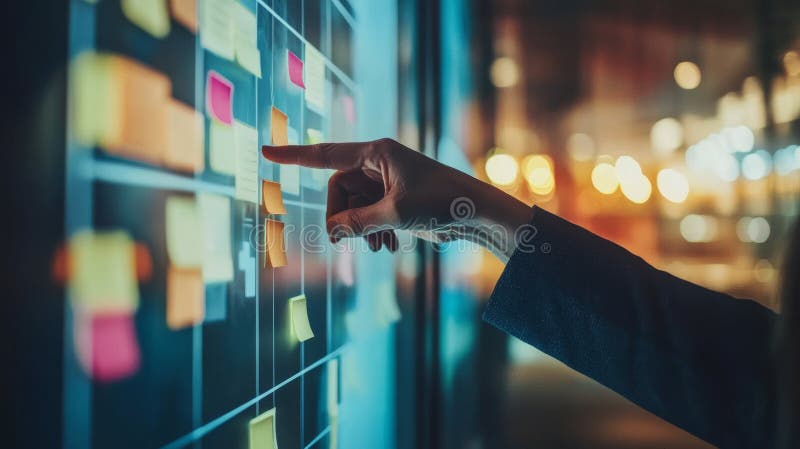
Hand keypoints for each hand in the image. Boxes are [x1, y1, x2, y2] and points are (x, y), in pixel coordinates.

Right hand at [261, 138, 531, 260]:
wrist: (478, 214)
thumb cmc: (442, 203)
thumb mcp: (394, 215)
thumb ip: (357, 224)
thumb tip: (331, 232)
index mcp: (376, 153)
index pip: (325, 155)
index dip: (293, 156)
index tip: (266, 151)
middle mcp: (379, 163)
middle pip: (339, 191)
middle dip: (342, 217)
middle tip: (345, 241)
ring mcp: (388, 181)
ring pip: (355, 206)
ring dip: (360, 229)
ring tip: (378, 247)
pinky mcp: (396, 198)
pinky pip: (370, 214)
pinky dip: (373, 231)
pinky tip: (387, 247)